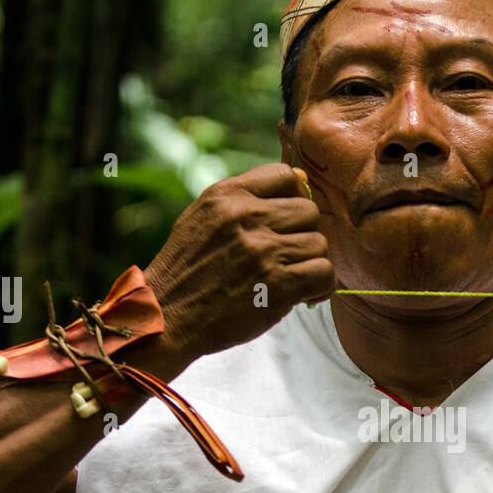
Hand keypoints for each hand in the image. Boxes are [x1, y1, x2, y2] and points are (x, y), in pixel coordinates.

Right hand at [143, 164, 334, 370]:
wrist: (168, 317)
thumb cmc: (188, 271)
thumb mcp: (202, 218)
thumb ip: (244, 199)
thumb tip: (299, 180)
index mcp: (226, 196)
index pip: (285, 176)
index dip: (295, 198)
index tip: (287, 221)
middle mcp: (245, 218)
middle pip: (309, 212)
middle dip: (303, 235)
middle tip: (288, 256)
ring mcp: (263, 251)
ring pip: (319, 243)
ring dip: (310, 263)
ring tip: (291, 277)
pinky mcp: (278, 285)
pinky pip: (324, 273)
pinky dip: (320, 286)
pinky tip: (303, 293)